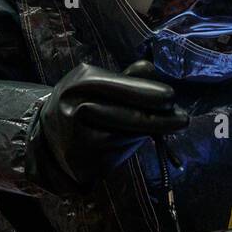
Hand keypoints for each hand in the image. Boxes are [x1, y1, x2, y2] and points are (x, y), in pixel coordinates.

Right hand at [34, 60, 187, 188]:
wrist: (49, 139)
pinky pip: (121, 152)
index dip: (147, 93)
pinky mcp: (86, 162)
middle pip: (127, 116)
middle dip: (160, 118)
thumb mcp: (93, 83)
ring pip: (128, 136)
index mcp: (77, 85)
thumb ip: (123, 78)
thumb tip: (150, 68)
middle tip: (182, 118)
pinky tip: (139, 137)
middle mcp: (75, 111)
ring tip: (167, 125)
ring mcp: (79, 139)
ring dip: (151, 131)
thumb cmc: (78, 103)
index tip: (170, 97)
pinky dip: (134, 144)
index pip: (119, 88)